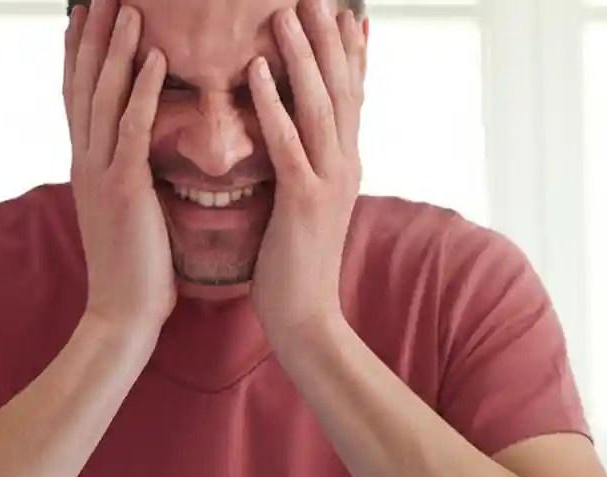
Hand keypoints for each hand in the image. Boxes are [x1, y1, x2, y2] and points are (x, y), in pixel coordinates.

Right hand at [65, 0, 175, 332]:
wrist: (123, 315)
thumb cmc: (136, 267)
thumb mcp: (127, 210)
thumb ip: (128, 174)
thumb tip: (142, 151)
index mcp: (87, 165)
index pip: (79, 95)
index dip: (81, 51)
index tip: (86, 12)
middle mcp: (86, 161)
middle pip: (83, 83)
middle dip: (92, 34)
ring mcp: (100, 174)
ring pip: (103, 97)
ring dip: (116, 47)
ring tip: (128, 6)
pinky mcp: (123, 190)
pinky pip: (131, 129)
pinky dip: (140, 90)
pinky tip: (154, 57)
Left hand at [247, 0, 366, 339]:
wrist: (305, 317)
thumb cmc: (295, 263)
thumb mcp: (309, 204)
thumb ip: (309, 164)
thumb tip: (302, 136)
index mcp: (345, 164)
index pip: (352, 94)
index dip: (348, 50)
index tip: (340, 10)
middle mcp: (345, 164)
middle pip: (342, 86)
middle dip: (328, 37)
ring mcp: (328, 181)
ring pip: (320, 105)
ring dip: (301, 55)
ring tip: (284, 13)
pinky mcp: (303, 200)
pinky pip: (287, 142)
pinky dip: (272, 103)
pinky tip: (254, 71)